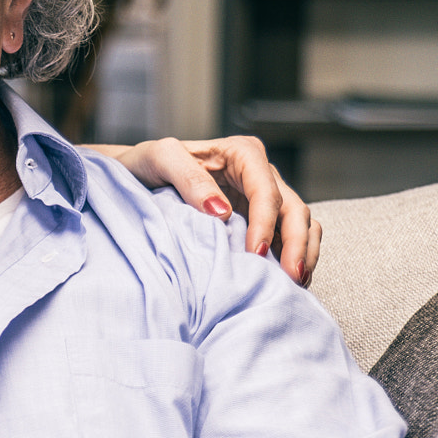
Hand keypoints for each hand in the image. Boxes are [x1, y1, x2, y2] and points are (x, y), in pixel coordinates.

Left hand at [90, 136, 320, 285]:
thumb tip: (221, 211)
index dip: (266, 223)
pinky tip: (284, 280)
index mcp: (243, 153)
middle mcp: (260, 173)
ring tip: (294, 284)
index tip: (256, 253)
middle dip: (297, 244)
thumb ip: (189, 179)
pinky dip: (291, 257)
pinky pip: (286, 237)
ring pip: (300, 223)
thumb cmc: (146, 163)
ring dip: (302, 254)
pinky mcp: (259, 219)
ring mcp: (262, 197)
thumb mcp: (159, 158)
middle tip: (292, 278)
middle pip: (294, 208)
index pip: (267, 191)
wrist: (135, 176)